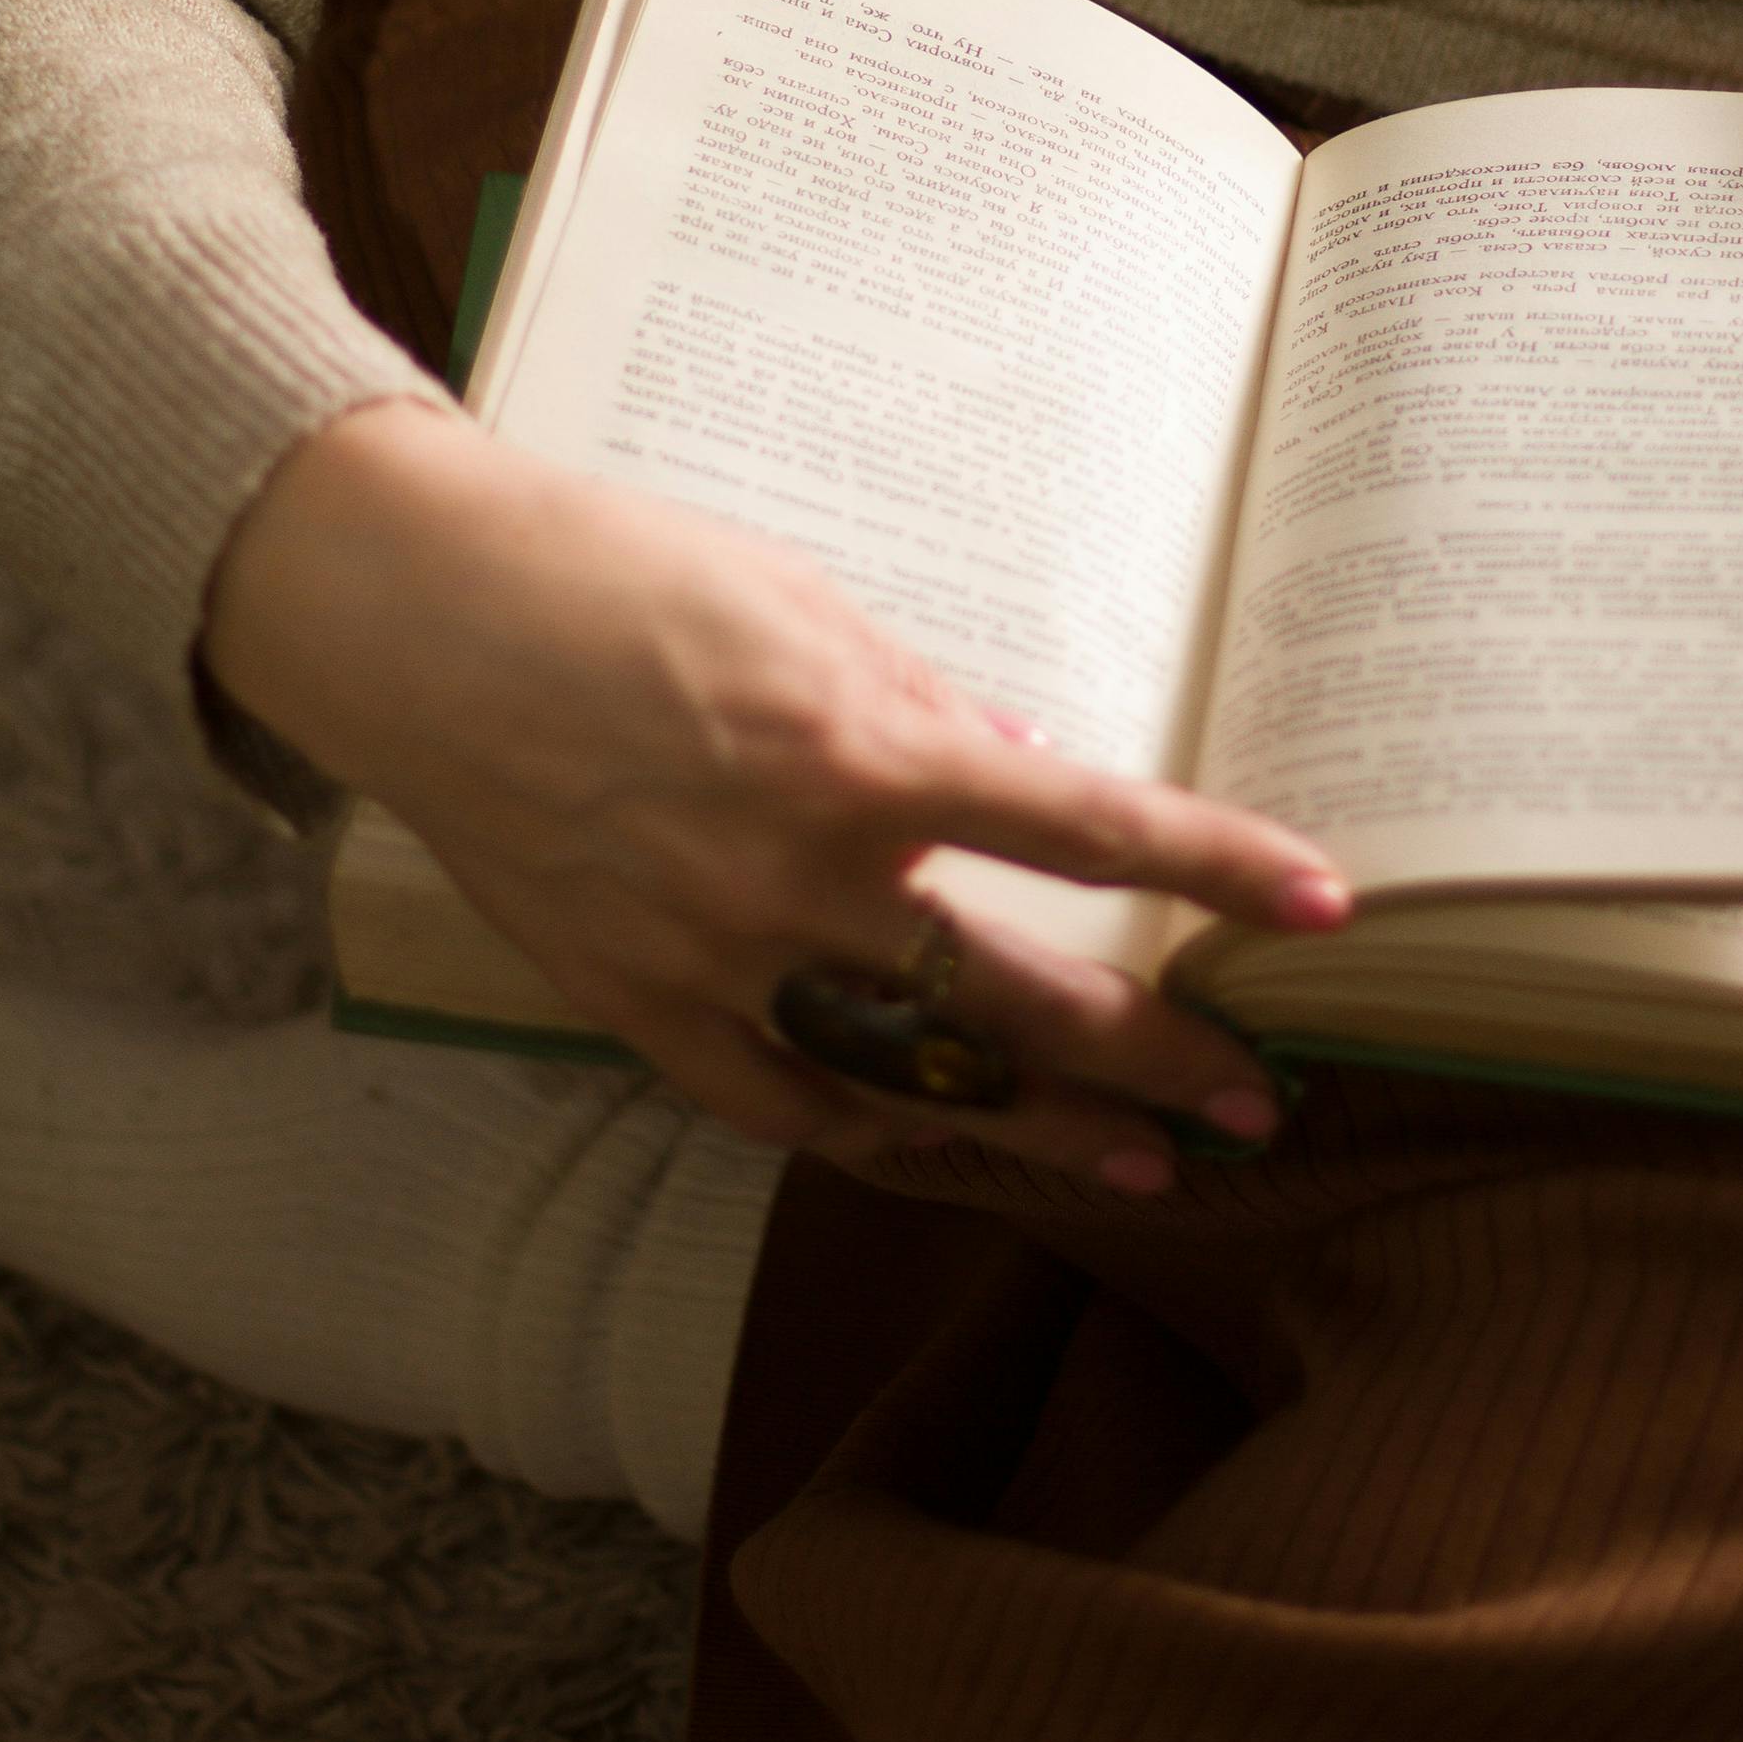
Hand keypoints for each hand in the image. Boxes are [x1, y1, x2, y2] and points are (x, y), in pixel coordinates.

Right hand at [202, 400, 1346, 1191]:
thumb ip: (919, 701)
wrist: (419, 622)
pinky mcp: (636, 1009)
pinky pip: (783, 1108)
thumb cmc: (616, 576)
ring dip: (1039, 1136)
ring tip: (1144, 1165)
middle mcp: (794, 881)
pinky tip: (952, 1154)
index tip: (1322, 902)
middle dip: (1154, 1058)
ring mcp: (709, 963)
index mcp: (854, 753)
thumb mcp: (800, 604)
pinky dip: (880, 1139)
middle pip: (1016, 1005)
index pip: (1082, 826)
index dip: (1211, 867)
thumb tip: (1016, 763)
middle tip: (1256, 1100)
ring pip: (908, 1092)